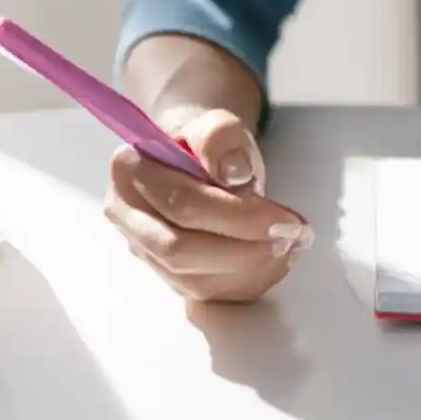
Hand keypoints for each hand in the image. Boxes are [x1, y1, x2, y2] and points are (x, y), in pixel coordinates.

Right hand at [103, 108, 311, 301]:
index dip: (236, 216)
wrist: (200, 162)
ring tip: (290, 243)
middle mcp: (127, 219)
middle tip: (293, 235)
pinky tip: (277, 259)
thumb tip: (232, 173)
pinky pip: (210, 293)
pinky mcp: (169, 278)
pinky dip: (249, 281)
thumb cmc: (207, 146)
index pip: (182, 204)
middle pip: (182, 249)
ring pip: (195, 279)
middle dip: (244, 247)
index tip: (285, 217)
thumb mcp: (219, 125)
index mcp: (128, 173)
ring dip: (250, 267)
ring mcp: (146, 254)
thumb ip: (220, 136)